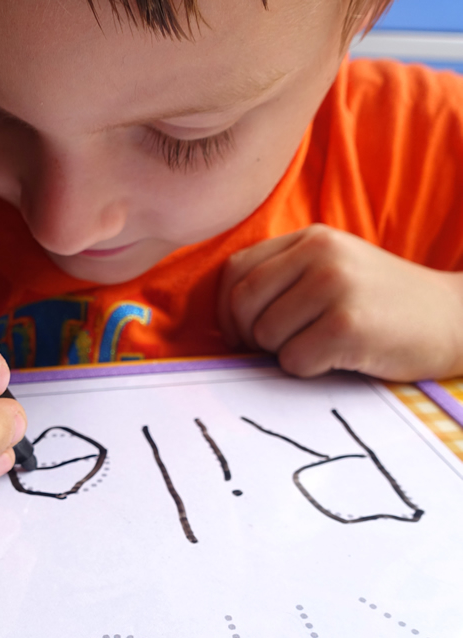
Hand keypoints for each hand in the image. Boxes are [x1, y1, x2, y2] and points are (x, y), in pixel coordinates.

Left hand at [217, 224, 462, 380]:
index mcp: (310, 238)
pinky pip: (293, 361)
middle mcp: (320, 255)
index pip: (235, 271)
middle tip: (279, 347)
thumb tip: (226, 322)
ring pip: (265, 335)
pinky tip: (338, 359)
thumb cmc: (381, 303)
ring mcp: (335, 287)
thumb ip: (282, 280)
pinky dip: (307, 370)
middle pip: (242, 304)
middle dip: (250, 337)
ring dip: (284, 354)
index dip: (226, 310)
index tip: (239, 334)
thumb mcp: (332, 270)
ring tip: (321, 345)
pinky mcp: (348, 326)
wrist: (455, 319)